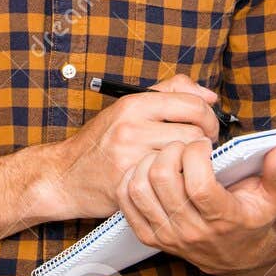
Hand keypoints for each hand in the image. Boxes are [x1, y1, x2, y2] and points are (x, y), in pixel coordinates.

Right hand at [44, 74, 220, 218]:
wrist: (65, 175)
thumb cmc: (100, 142)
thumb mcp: (129, 108)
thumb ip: (170, 92)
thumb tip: (209, 95)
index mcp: (133, 104)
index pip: (192, 104)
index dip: (209, 117)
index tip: (207, 128)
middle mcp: (131, 127)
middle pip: (195, 132)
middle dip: (205, 142)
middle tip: (200, 150)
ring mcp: (131, 157)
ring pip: (188, 157)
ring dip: (193, 163)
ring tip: (186, 164)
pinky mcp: (131, 183)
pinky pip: (172, 179)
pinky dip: (178, 180)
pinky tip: (172, 180)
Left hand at [116, 140, 275, 274]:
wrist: (237, 255)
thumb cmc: (253, 218)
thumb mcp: (275, 199)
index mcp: (222, 219)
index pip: (198, 185)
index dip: (196, 155)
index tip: (204, 143)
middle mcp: (191, 231)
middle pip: (163, 180)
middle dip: (172, 150)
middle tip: (184, 145)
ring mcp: (167, 235)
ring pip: (140, 188)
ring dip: (150, 161)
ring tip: (168, 155)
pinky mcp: (149, 235)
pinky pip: (126, 201)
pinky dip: (132, 178)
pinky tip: (150, 168)